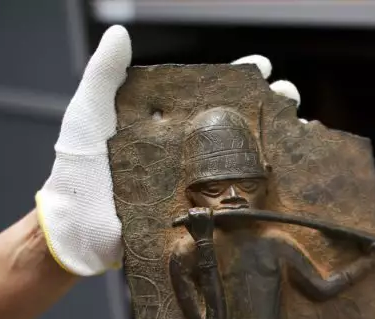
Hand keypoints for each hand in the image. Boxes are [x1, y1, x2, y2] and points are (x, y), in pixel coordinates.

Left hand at [35, 26, 306, 275]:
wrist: (75, 230)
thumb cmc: (79, 171)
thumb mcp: (89, 114)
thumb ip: (104, 74)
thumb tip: (118, 33)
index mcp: (168, 124)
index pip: (212, 93)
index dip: (240, 78)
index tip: (263, 69)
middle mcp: (188, 152)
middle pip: (240, 123)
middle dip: (271, 106)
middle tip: (289, 99)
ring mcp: (198, 184)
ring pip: (247, 160)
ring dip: (277, 144)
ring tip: (298, 131)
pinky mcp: (202, 215)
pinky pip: (238, 201)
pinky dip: (266, 191)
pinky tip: (287, 180)